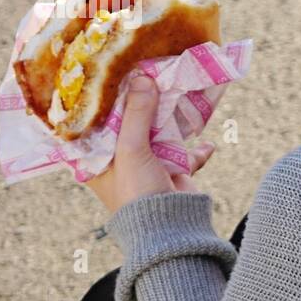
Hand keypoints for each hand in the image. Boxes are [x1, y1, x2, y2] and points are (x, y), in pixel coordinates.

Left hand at [85, 75, 215, 213]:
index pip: (95, 122)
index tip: (114, 73)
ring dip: (170, 117)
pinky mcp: (171, 171)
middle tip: (149, 73)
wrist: (170, 228)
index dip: (104, 99)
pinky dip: (196, 148)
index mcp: (96, 159)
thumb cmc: (136, 193)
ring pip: (158, 132)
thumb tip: (144, 77)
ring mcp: (146, 165)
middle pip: (129, 122)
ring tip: (177, 93)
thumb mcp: (131, 149)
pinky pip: (184, 153)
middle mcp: (118, 160)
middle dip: (141, 101)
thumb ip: (137, 113)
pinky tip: (205, 143)